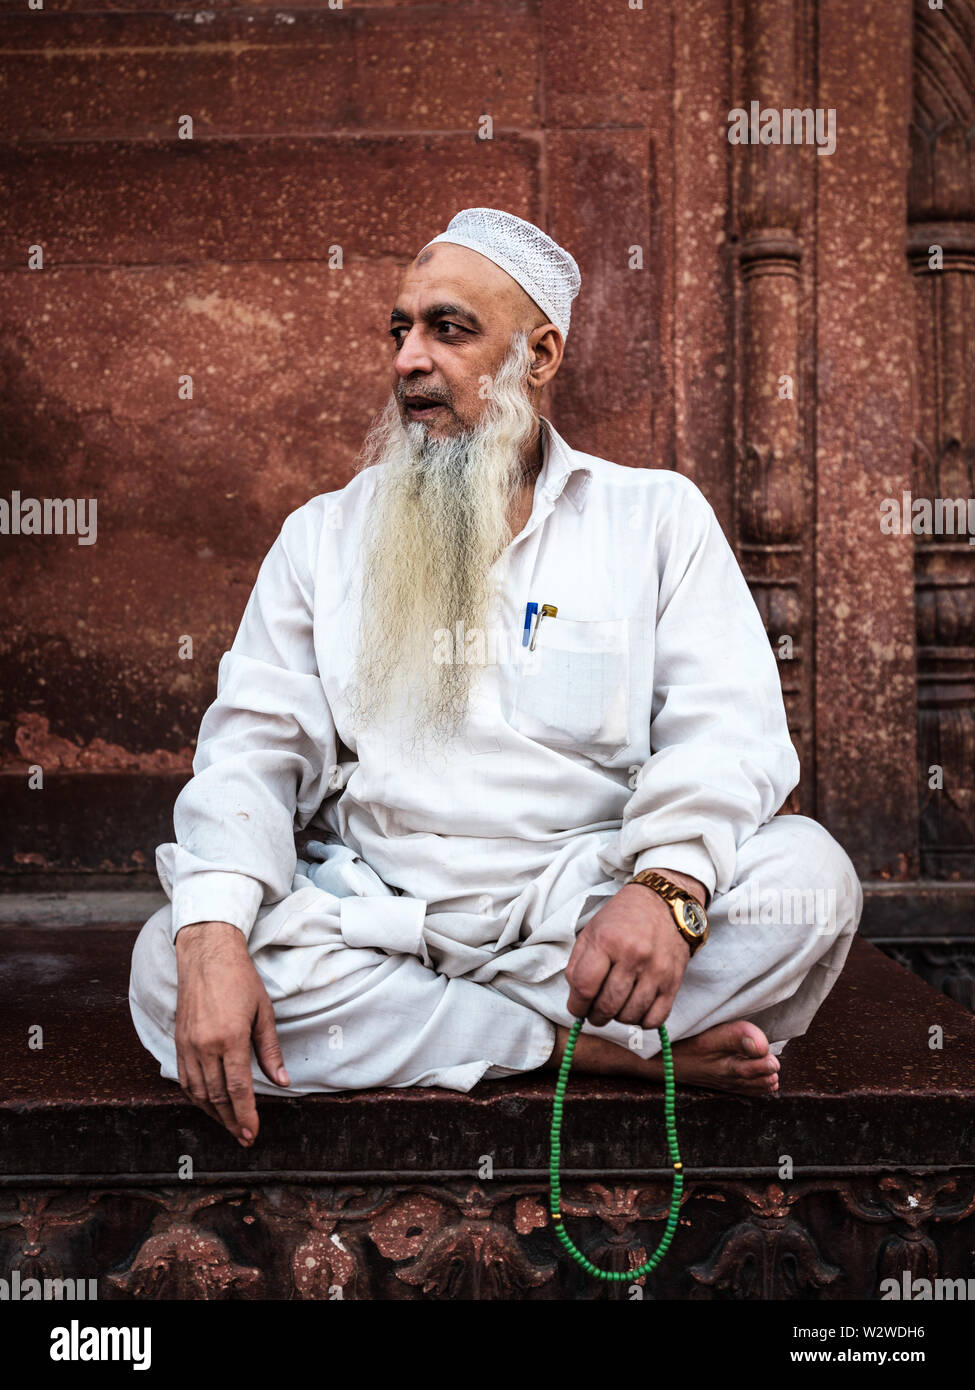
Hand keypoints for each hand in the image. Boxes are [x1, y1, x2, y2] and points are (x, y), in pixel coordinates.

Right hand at [174, 921, 289, 1145]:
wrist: (206, 954)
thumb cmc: (240, 979)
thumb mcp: (264, 1012)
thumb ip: (270, 1050)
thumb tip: (282, 1081)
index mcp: (229, 1038)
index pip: (238, 1088)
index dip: (246, 1114)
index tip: (252, 1133)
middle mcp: (204, 1046)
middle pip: (217, 1096)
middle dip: (232, 1121)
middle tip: (244, 1137)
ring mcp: (187, 1045)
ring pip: (198, 1092)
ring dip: (214, 1114)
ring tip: (229, 1126)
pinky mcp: (178, 1041)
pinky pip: (185, 1079)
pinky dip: (196, 1097)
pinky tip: (208, 1105)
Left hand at [565, 882, 695, 1029]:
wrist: (664, 903)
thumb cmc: (623, 918)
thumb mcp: (592, 931)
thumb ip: (578, 964)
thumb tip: (576, 999)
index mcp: (607, 941)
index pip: (584, 986)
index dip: (576, 1005)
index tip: (577, 1008)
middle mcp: (633, 956)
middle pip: (607, 1005)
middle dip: (595, 1016)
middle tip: (594, 1012)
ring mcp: (656, 970)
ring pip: (630, 1015)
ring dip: (617, 1019)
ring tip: (615, 1007)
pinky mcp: (673, 981)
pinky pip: (655, 1018)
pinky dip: (641, 1021)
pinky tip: (635, 1009)